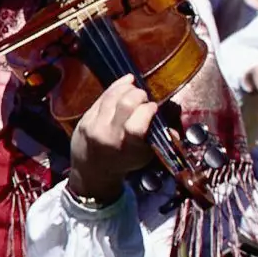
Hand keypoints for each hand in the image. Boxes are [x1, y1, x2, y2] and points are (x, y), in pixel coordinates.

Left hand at [64, 75, 160, 197]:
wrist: (91, 172)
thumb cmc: (123, 162)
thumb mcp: (144, 156)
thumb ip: (159, 137)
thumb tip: (174, 121)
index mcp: (126, 145)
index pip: (139, 119)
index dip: (149, 108)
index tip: (153, 107)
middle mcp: (108, 135)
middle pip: (126, 103)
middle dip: (139, 94)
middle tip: (143, 98)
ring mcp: (93, 126)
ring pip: (112, 96)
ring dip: (126, 88)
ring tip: (134, 90)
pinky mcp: (84, 119)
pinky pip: (101, 97)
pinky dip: (115, 88)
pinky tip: (124, 85)